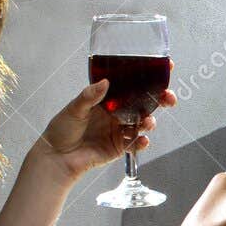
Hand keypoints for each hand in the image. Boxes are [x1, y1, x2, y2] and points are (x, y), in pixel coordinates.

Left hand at [34, 72, 179, 183]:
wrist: (57, 157)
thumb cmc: (62, 130)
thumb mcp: (74, 109)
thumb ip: (90, 96)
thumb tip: (106, 83)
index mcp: (107, 99)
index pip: (131, 85)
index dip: (149, 76)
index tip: (166, 67)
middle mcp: (117, 113)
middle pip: (144, 103)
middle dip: (160, 99)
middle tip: (168, 97)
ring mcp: (119, 130)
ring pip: (143, 123)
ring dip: (150, 121)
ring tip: (148, 122)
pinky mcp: (120, 147)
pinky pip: (135, 144)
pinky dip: (141, 142)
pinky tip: (142, 140)